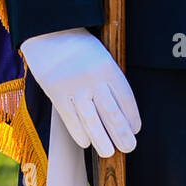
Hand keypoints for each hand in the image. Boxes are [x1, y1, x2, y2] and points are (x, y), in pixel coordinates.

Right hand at [20, 27, 140, 156]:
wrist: (49, 33)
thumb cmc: (80, 47)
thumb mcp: (101, 56)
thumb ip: (109, 79)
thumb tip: (121, 111)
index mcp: (107, 66)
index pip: (125, 96)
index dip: (132, 115)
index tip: (136, 129)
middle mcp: (92, 78)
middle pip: (111, 111)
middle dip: (121, 133)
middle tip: (130, 147)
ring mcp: (73, 87)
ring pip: (91, 120)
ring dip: (102, 139)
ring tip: (110, 152)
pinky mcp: (56, 93)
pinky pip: (70, 118)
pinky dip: (79, 132)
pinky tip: (86, 143)